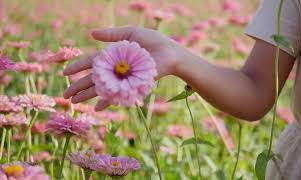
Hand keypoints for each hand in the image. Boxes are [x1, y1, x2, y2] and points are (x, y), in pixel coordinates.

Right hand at [63, 26, 184, 110]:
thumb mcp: (130, 33)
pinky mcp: (131, 87)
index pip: (90, 62)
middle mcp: (116, 70)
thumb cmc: (152, 42)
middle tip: (65, 96)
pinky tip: (98, 109)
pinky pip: (118, 96)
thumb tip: (91, 33)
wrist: (170, 53)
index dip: (77, 67)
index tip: (64, 73)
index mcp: (113, 56)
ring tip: (75, 103)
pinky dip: (108, 102)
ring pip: (101, 89)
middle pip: (93, 79)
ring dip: (88, 96)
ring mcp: (123, 80)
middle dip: (78, 87)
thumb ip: (112, 34)